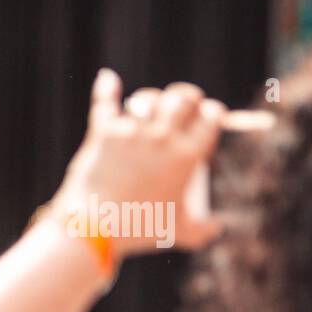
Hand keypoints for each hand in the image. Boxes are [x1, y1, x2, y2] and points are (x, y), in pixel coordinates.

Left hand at [50, 68, 226, 255]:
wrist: (95, 229)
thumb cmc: (141, 229)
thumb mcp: (180, 232)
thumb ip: (204, 230)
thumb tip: (217, 228)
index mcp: (188, 155)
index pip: (211, 116)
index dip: (211, 113)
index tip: (205, 119)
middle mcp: (162, 137)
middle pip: (183, 97)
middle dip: (187, 98)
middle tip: (181, 107)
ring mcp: (132, 133)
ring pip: (148, 98)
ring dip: (151, 100)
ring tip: (148, 109)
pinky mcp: (103, 134)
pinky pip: (105, 103)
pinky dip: (106, 89)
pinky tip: (108, 79)